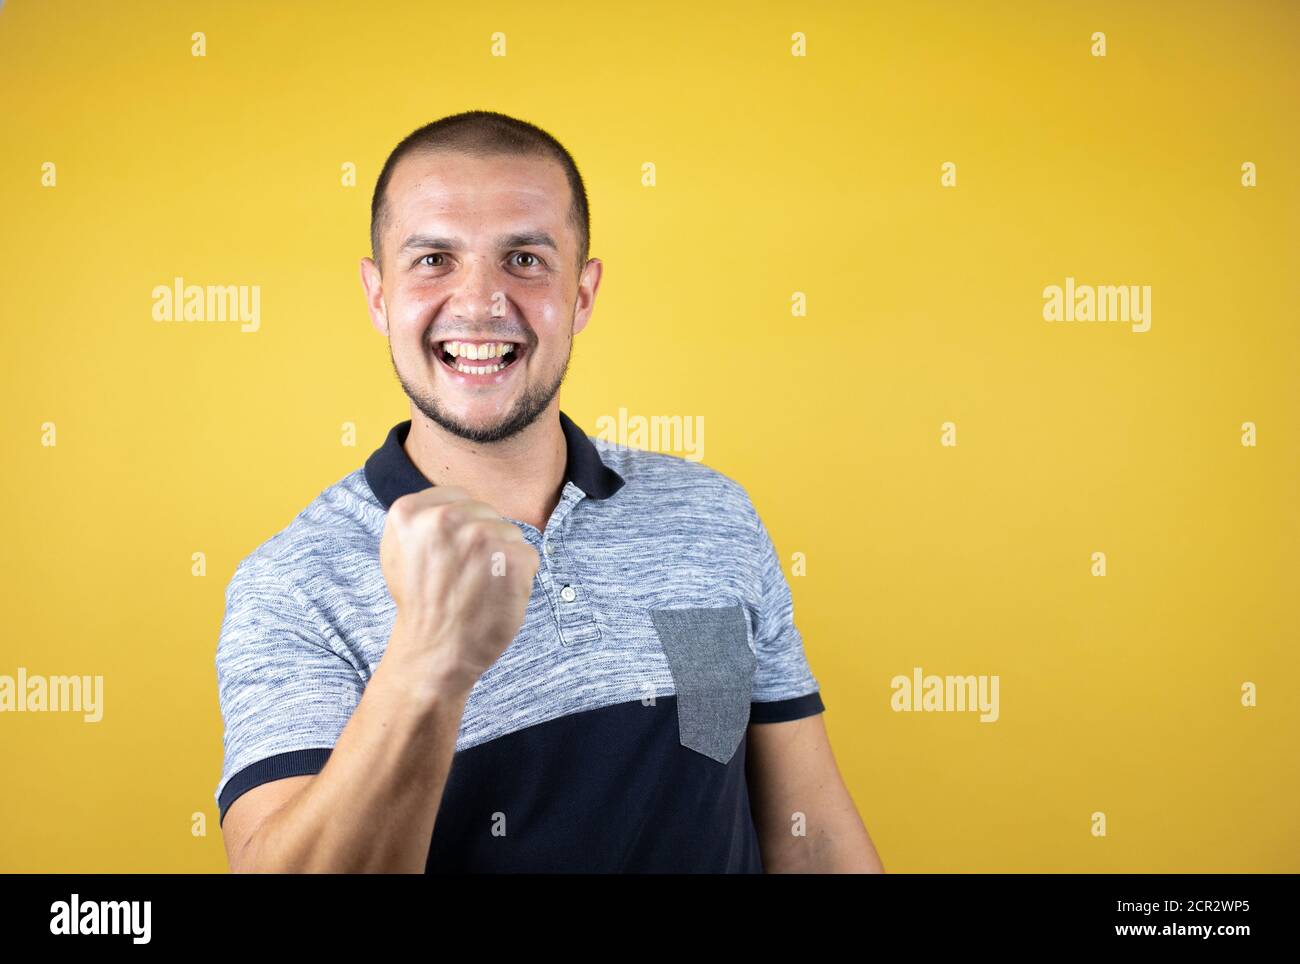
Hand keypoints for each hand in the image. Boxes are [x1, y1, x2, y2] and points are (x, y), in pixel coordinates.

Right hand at [379, 485, 539, 695]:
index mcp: (409, 511)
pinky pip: (529, 555)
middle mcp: (444, 517)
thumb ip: (421, 519)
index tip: (449, 558)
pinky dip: (521, 577)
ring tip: (478, 588)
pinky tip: (496, 596)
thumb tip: (453, 501)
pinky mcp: (511, 558)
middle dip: (483, 542)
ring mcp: (480, 536)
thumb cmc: (421, 603)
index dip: (461, 529)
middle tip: (463, 577)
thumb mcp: (397, 551)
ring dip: (502, 559)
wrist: (434, 652)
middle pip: (487, 512)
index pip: (459, 498)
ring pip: (510, 533)